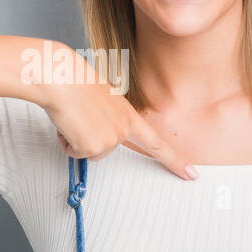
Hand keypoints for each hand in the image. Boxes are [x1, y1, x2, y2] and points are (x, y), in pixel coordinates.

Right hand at [38, 46, 196, 180]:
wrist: (60, 77)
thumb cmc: (74, 81)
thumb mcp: (102, 99)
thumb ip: (108, 117)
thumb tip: (97, 131)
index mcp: (129, 115)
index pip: (156, 143)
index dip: (175, 160)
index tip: (192, 174)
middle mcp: (123, 129)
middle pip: (105, 149)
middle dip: (89, 137)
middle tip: (83, 115)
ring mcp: (110, 139)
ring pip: (89, 152)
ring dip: (77, 137)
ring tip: (74, 115)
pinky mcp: (93, 147)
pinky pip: (75, 153)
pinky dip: (66, 140)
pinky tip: (67, 121)